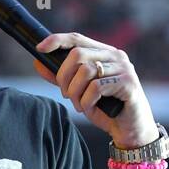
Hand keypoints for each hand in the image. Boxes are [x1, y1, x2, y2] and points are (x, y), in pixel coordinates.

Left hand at [33, 31, 156, 147]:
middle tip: (66, 94)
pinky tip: (89, 108)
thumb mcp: (79, 92)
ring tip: (79, 104)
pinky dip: (86, 101)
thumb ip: (61, 78)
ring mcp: (123, 68)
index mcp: (104, 53)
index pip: (77, 39)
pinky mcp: (128, 83)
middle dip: (64, 77)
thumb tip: (38, 63)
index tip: (40, 48)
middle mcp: (115, 56)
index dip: (57, 40)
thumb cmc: (105, 109)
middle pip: (77, 54)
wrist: (130, 130)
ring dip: (75, 92)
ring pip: (85, 71)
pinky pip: (96, 87)